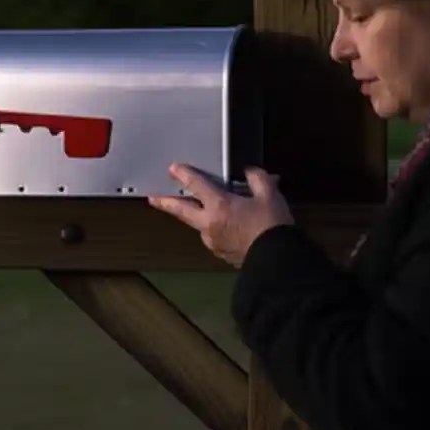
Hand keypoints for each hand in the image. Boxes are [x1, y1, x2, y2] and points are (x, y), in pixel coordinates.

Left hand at [148, 163, 294, 266]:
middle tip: (153, 198)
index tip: (172, 169)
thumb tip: (250, 172)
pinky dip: (215, 228)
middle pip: (182, 210)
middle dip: (166, 203)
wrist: (276, 260)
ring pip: (198, 224)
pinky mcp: (220, 254)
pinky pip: (213, 236)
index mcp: (219, 205)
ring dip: (196, 216)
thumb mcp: (269, 195)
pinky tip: (225, 226)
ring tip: (200, 210)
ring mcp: (212, 241)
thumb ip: (258, 179)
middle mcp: (209, 223)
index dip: (184, 175)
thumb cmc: (271, 224)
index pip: (197, 185)